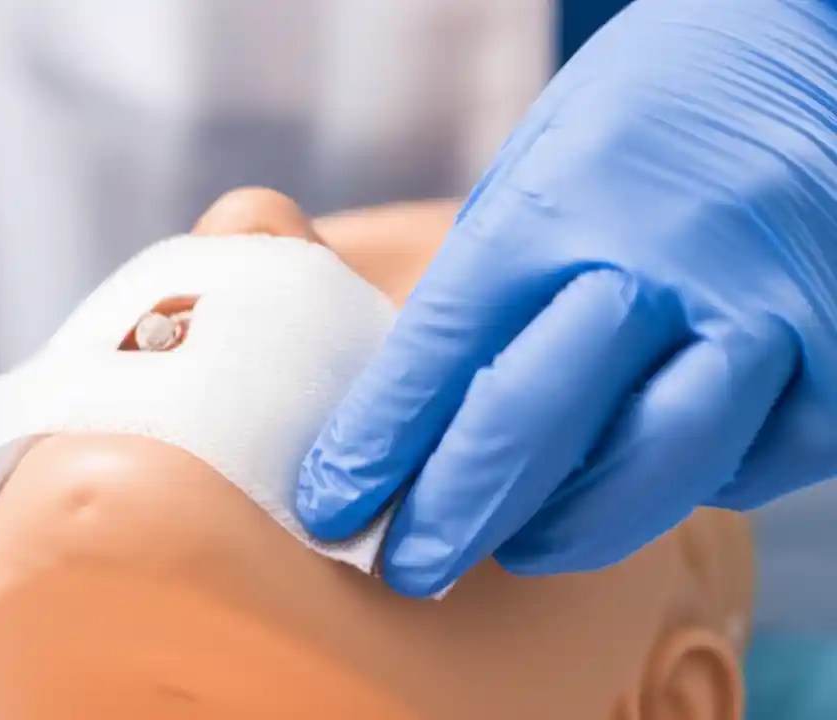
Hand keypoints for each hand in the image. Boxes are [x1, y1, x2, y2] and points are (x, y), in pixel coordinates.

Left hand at [297, 0, 836, 595]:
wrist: (820, 46)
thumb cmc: (656, 111)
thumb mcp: (547, 158)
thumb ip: (498, 274)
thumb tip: (430, 401)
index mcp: (563, 201)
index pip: (443, 352)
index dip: (379, 445)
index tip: (331, 504)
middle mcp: (665, 261)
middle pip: (535, 428)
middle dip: (455, 517)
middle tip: (405, 569)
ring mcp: (768, 314)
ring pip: (654, 471)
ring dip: (569, 530)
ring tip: (515, 550)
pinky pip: (752, 465)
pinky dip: (685, 487)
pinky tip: (639, 483)